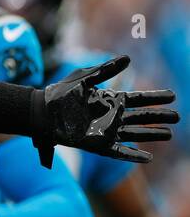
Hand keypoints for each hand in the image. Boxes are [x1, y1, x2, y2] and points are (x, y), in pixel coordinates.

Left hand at [35, 56, 177, 167]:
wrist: (41, 112)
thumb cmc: (59, 94)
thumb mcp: (84, 78)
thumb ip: (106, 70)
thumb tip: (128, 59)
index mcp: (109, 101)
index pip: (138, 99)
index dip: (155, 98)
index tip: (172, 95)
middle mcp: (110, 117)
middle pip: (141, 117)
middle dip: (158, 116)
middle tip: (177, 116)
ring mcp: (105, 132)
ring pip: (134, 134)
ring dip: (151, 135)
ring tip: (169, 134)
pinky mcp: (96, 145)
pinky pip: (118, 152)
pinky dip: (132, 155)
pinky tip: (148, 157)